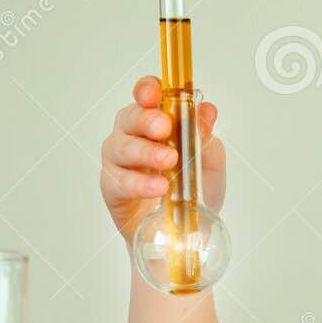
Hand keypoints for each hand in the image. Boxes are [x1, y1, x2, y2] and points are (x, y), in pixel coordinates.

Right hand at [100, 76, 227, 240]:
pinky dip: (140, 183)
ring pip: (122, 147)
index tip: (154, 94)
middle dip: (147, 120)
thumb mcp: (208, 162)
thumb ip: (205, 136)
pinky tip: (158, 187)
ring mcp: (119, 160)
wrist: (184, 232)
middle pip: (130, 117)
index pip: (145, 95)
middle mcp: (132, 135)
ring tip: (169, 162)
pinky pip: (120, 181)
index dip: (147, 89)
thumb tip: (207, 111)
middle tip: (165, 128)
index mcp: (154, 121)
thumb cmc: (192, 190)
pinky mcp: (113, 187)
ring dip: (146, 153)